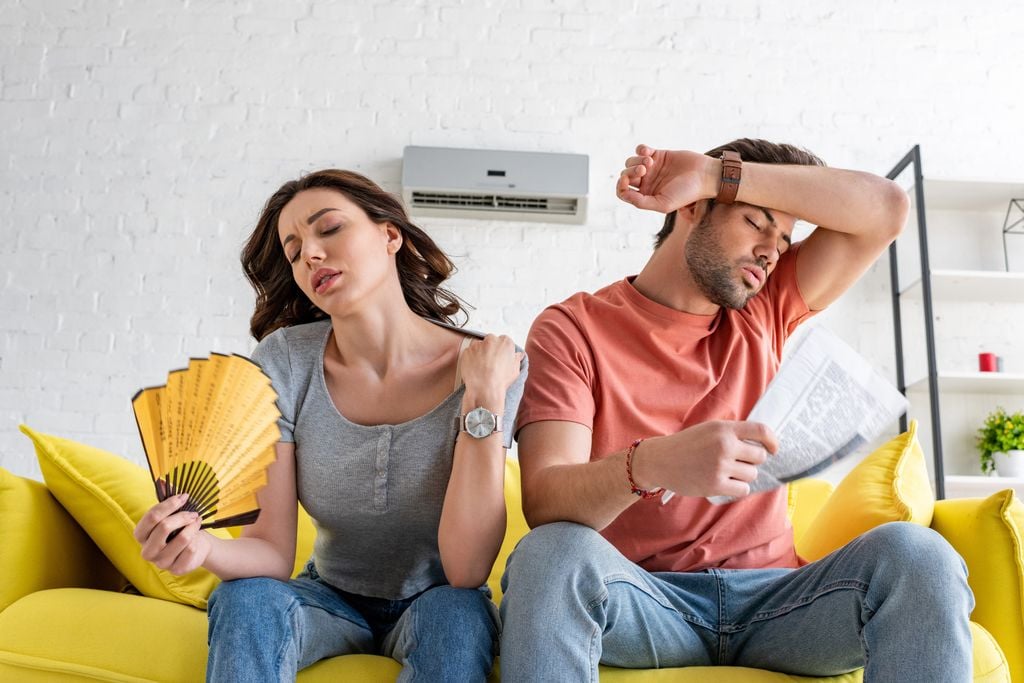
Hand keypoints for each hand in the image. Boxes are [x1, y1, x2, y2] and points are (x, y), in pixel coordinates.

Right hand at [133, 493, 212, 575]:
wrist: (197, 546)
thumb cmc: (181, 527)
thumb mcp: (174, 513)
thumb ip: (166, 499)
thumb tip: (162, 481)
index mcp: (141, 535)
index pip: (151, 517)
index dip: (169, 505)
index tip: (184, 497)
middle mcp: (147, 551)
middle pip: (164, 527)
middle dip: (182, 516)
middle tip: (194, 512)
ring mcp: (161, 563)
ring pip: (181, 538)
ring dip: (193, 527)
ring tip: (196, 523)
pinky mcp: (176, 570)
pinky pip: (191, 550)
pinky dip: (197, 539)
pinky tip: (198, 538)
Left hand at [459, 334, 522, 407]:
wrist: (485, 388)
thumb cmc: (501, 379)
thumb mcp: (515, 370)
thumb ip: (516, 359)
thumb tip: (519, 355)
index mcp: (505, 342)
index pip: (503, 341)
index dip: (501, 350)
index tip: (499, 357)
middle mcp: (491, 340)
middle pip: (490, 341)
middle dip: (490, 349)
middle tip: (490, 362)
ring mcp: (477, 345)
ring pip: (478, 346)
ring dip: (479, 353)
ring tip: (482, 367)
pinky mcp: (467, 351)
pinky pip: (468, 353)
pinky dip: (470, 359)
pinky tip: (474, 368)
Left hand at [616, 144, 717, 213]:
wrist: (704, 175)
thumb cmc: (686, 193)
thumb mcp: (663, 204)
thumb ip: (641, 202)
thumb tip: (624, 194)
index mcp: (646, 196)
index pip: (623, 192)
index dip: (620, 186)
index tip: (626, 180)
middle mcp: (647, 183)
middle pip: (625, 175)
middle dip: (630, 172)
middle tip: (644, 171)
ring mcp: (651, 168)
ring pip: (630, 162)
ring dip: (636, 161)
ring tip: (650, 162)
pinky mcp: (658, 155)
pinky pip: (640, 150)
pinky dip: (640, 150)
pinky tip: (648, 152)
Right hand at [634, 421, 776, 499]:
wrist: (660, 460)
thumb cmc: (686, 445)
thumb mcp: (709, 429)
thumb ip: (732, 434)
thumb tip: (761, 445)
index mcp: (723, 429)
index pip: (761, 431)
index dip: (773, 441)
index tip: (774, 448)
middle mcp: (724, 446)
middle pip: (759, 457)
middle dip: (753, 461)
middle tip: (739, 462)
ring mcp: (720, 466)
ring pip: (751, 474)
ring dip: (743, 475)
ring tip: (726, 472)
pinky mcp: (715, 485)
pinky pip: (742, 490)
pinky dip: (737, 488)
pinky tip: (725, 483)